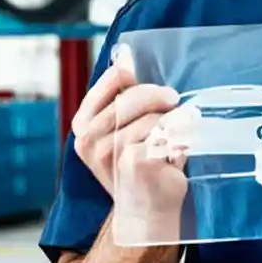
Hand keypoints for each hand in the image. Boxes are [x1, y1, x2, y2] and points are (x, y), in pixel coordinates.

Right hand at [72, 46, 187, 237]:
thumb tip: (125, 53)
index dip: (129, 74)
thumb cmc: (138, 162)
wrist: (146, 209)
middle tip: (173, 99)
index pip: (109, 82)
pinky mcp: (131, 163)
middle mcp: (89, 140)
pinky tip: (179, 147)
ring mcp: (108, 153)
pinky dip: (177, 137)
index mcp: (82, 125)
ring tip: (176, 131)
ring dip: (171, 121)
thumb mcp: (123, 126)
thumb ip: (122, 94)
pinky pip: (162, 134)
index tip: (144, 75)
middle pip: (131, 98)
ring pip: (150, 117)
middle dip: (157, 95)